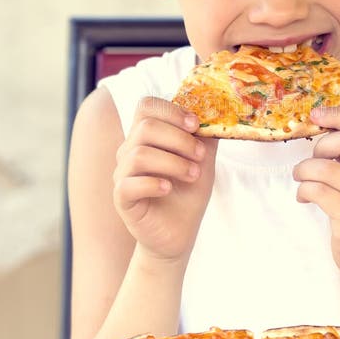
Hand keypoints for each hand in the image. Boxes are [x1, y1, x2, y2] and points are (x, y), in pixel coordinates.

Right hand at [113, 97, 216, 260]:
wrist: (180, 232)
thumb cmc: (188, 193)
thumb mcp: (203, 160)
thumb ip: (206, 135)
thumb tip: (217, 110)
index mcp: (147, 136)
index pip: (146, 106)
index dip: (171, 110)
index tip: (196, 125)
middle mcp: (130, 150)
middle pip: (146, 127)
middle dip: (179, 139)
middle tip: (200, 155)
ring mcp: (123, 174)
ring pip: (139, 154)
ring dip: (173, 162)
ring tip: (193, 175)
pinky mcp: (122, 198)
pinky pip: (129, 184)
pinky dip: (154, 183)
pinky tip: (169, 189)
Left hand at [292, 107, 339, 279]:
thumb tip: (326, 124)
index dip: (338, 114)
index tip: (316, 115)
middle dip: (320, 146)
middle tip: (314, 160)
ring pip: (324, 167)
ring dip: (304, 170)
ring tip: (302, 179)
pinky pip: (316, 191)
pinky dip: (303, 191)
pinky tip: (305, 197)